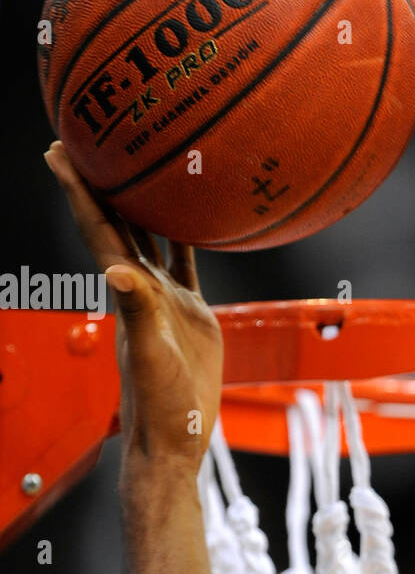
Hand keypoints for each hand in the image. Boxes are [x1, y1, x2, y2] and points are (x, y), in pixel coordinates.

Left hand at [44, 141, 223, 469]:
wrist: (178, 437)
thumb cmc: (159, 405)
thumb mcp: (149, 356)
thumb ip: (138, 315)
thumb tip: (120, 274)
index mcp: (126, 292)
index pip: (98, 230)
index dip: (78, 190)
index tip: (60, 150)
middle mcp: (140, 288)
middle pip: (117, 221)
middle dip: (102, 180)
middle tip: (93, 136)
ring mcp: (165, 298)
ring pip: (150, 236)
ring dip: (141, 200)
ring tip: (142, 160)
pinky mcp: (191, 312)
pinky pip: (187, 262)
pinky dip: (187, 236)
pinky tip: (194, 215)